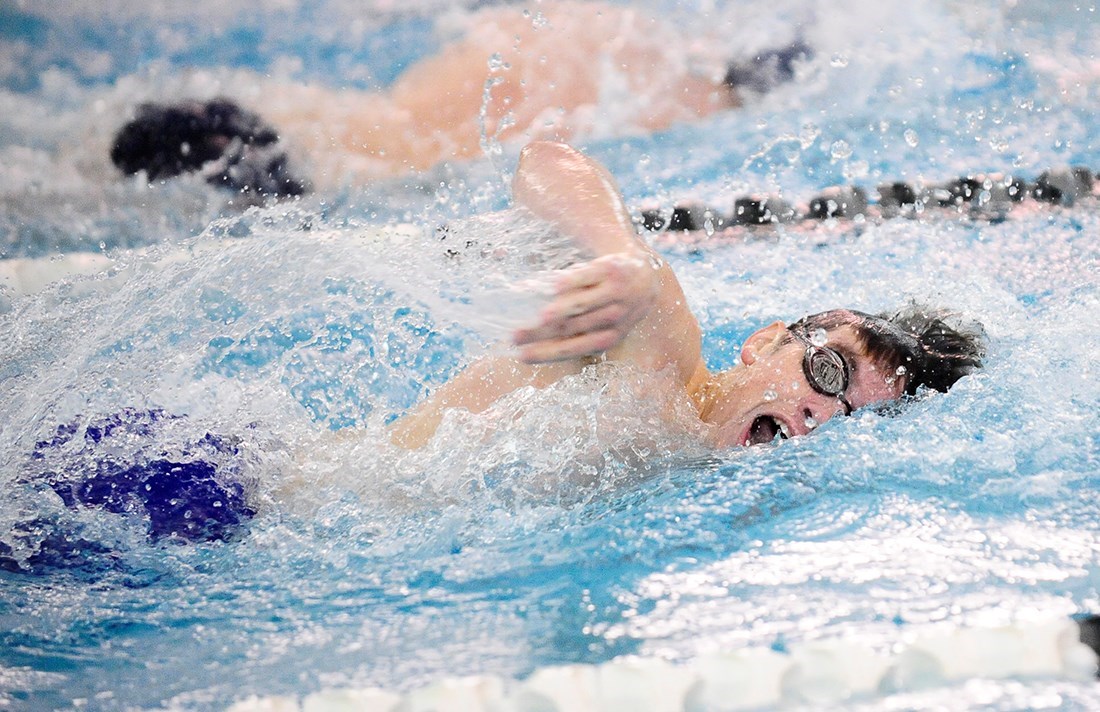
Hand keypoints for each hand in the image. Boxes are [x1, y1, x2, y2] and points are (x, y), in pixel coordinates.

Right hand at [512, 250, 660, 362]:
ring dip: (560, 311)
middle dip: (542, 334)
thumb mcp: (603, 325)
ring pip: (582, 305)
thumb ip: (575, 334)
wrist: (643, 273)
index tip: (521, 356)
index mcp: (610, 337)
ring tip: (538, 318)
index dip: (547, 353)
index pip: (574, 348)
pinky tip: (554, 286)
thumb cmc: (613, 305)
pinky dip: (571, 281)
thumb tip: (535, 347)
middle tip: (514, 336)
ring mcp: (616, 293)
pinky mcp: (612, 269)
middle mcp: (615, 317)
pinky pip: (589, 276)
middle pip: (572, 328)